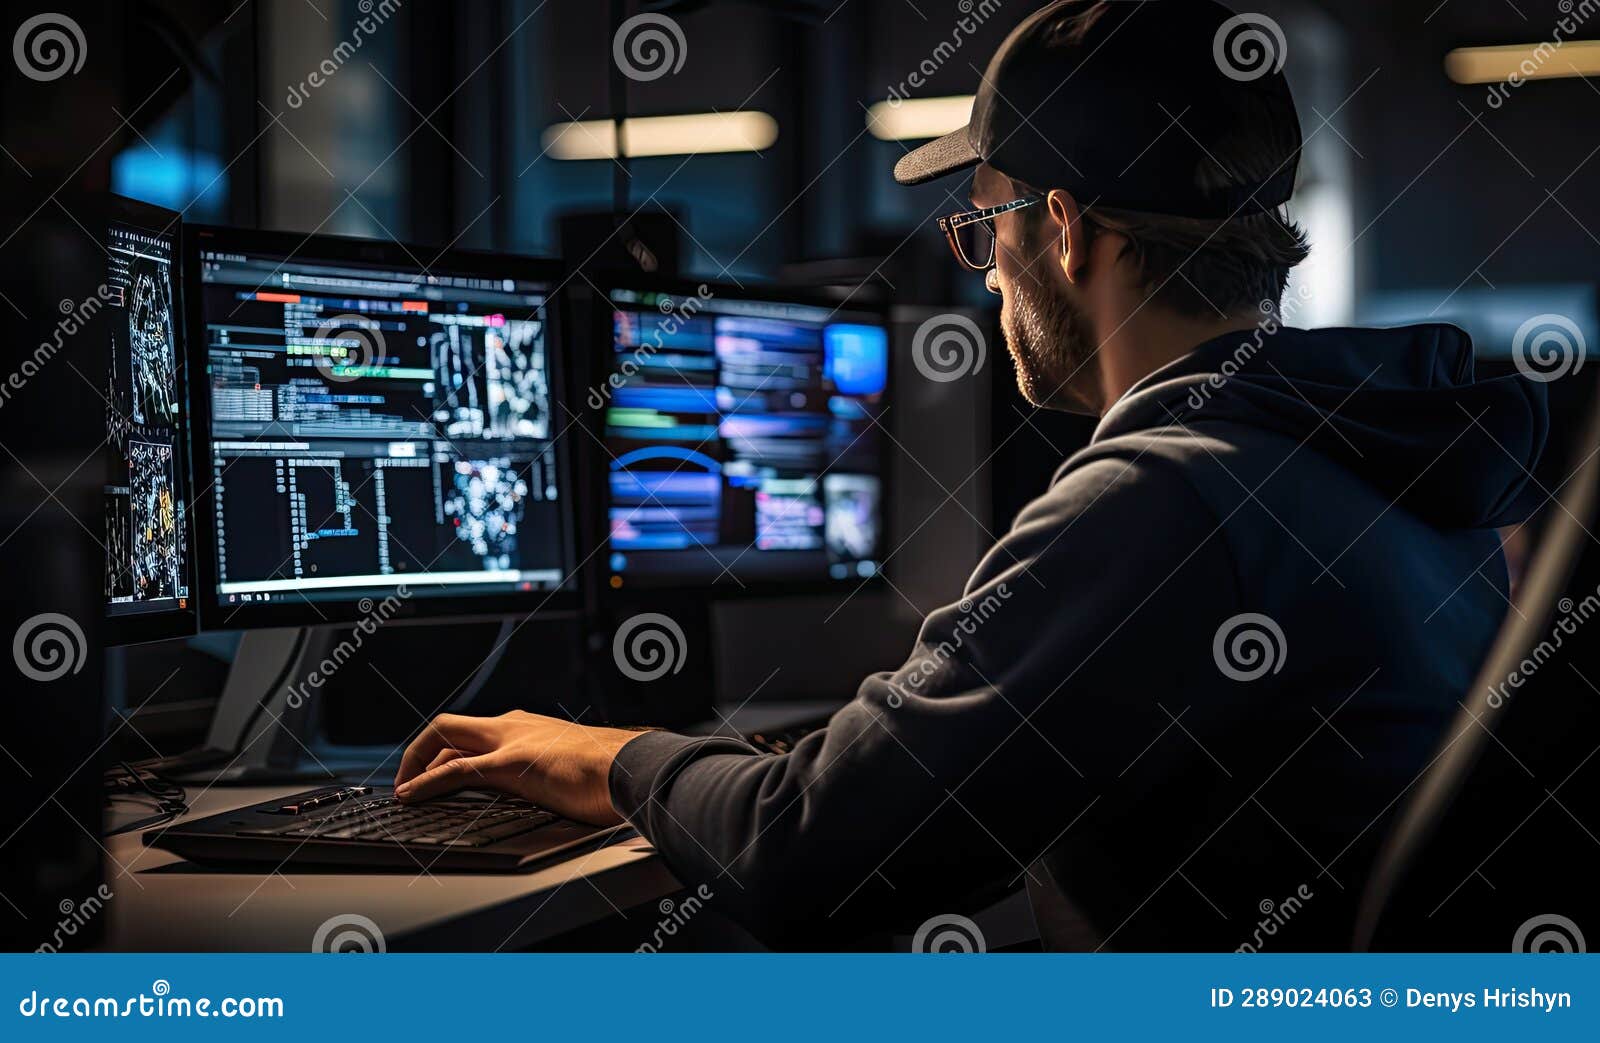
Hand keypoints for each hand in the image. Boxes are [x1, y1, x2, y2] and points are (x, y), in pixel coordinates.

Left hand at [393, 710, 645, 825]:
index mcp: (530, 729)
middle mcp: (515, 727)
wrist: (637, 767)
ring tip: (402, 790)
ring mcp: (512, 742)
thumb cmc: (615, 773)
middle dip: (420, 752)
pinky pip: (456, 769)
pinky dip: (426, 781)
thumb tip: (546, 793)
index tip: (431, 774)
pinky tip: (410, 795)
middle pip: (450, 727)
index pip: (474, 732)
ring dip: (415, 764)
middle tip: (407, 781)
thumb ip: (550, 774)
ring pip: (445, 738)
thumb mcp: (572, 771)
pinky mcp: (513, 763)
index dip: (445, 751)